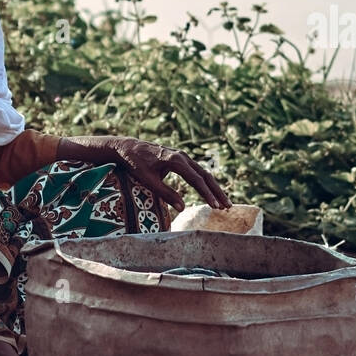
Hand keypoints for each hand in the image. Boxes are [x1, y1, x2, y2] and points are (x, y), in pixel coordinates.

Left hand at [60, 135, 229, 213]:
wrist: (128, 147)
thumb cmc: (135, 164)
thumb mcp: (148, 180)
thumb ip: (165, 193)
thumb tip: (182, 208)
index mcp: (175, 160)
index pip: (196, 180)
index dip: (207, 194)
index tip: (215, 207)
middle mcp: (182, 156)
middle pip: (205, 176)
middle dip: (217, 192)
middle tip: (227, 207)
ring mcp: (182, 157)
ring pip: (203, 174)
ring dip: (214, 189)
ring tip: (224, 204)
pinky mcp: (180, 160)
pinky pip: (197, 172)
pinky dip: (206, 183)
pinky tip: (211, 194)